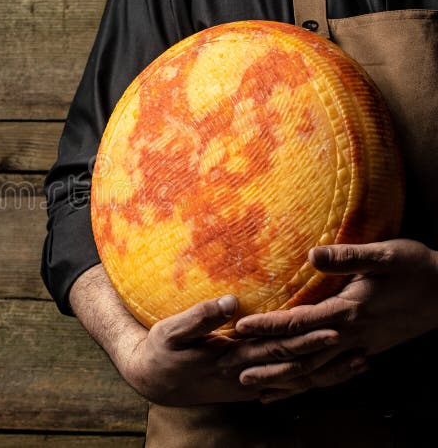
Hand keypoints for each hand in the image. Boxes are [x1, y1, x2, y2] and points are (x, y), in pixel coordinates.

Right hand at [121, 294, 341, 405]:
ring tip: (360, 359)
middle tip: (356, 332)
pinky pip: (287, 387)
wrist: (153, 381)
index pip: (276, 347)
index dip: (305, 337)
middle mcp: (246, 375)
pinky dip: (312, 381)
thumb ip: (200, 317)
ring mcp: (250, 385)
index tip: (332, 326)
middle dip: (326, 349)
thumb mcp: (170, 331)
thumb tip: (230, 300)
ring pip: (297, 380)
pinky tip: (330, 373)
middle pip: (294, 363)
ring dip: (328, 371)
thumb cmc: (161, 351)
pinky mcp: (249, 388)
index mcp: (230, 358)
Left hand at [233, 239, 437, 402]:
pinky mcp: (366, 352)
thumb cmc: (416, 267)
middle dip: (264, 362)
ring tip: (252, 388)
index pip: (298, 322)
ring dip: (282, 381)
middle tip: (229, 367)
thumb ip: (347, 257)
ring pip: (314, 373)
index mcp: (348, 310)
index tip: (240, 329)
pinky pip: (331, 375)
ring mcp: (358, 348)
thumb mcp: (385, 255)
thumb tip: (312, 255)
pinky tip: (293, 390)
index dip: (268, 326)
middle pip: (299, 356)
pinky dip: (309, 385)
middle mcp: (349, 335)